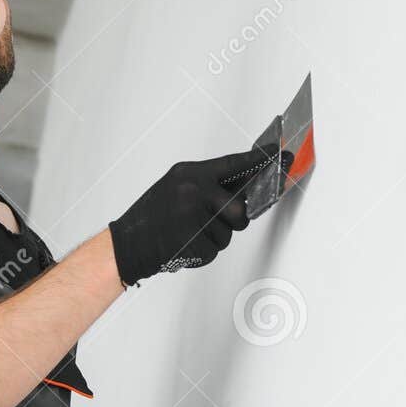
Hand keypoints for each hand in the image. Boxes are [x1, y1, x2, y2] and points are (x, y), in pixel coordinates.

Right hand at [108, 144, 278, 285]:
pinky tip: (184, 244)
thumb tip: (245, 190)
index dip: (259, 160)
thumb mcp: (176, 188)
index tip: (280, 154)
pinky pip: (215, 250)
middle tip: (211, 222)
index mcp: (190, 174)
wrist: (125, 244)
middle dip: (233, 221)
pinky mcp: (193, 241)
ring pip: (229, 233)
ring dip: (215, 238)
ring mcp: (193, 216)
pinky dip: (203, 252)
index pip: (233, 164)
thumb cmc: (152, 217)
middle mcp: (193, 191)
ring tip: (188, 233)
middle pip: (240, 209)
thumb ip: (208, 186)